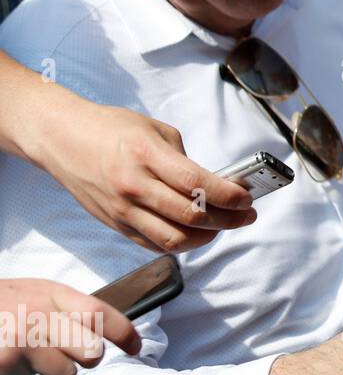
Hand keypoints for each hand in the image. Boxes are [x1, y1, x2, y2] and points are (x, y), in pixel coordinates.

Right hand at [0, 278, 140, 374]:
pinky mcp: (6, 364)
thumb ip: (63, 309)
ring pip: (65, 374)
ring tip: (24, 357)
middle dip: (84, 358)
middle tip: (60, 352)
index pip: (101, 313)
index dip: (125, 333)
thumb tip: (101, 332)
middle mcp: (39, 314)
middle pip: (92, 350)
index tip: (136, 346)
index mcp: (49, 293)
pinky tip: (8, 368)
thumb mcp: (30, 294)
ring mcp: (22, 341)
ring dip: (49, 373)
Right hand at [32, 96, 256, 252]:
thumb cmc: (111, 129)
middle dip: (228, 219)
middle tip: (246, 215)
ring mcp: (122, 209)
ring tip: (223, 226)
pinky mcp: (115, 225)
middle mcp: (133, 185)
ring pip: (174, 239)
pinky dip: (181, 243)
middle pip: (190, 216)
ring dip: (207, 237)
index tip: (247, 198)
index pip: (196, 184)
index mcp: (146, 155)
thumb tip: (214, 184)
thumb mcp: (155, 131)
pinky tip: (196, 233)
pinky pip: (154, 244)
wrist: (62, 139)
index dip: (228, 195)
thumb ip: (184, 159)